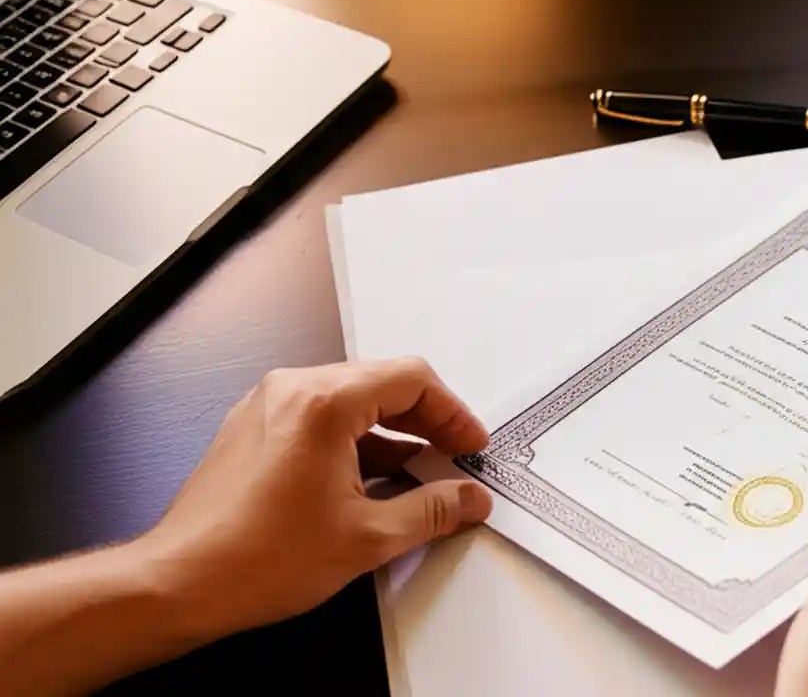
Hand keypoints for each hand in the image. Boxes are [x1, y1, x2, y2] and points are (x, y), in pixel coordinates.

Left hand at [137, 358, 492, 637]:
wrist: (181, 583)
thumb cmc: (259, 558)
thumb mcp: (368, 538)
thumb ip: (432, 511)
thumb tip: (469, 500)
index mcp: (323, 403)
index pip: (410, 380)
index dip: (453, 413)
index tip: (471, 445)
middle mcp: (292, 390)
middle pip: (381, 384)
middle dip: (426, 422)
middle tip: (455, 459)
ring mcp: (267, 407)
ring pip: (350, 403)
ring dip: (392, 435)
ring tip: (421, 478)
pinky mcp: (253, 430)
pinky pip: (319, 420)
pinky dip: (355, 444)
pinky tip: (373, 485)